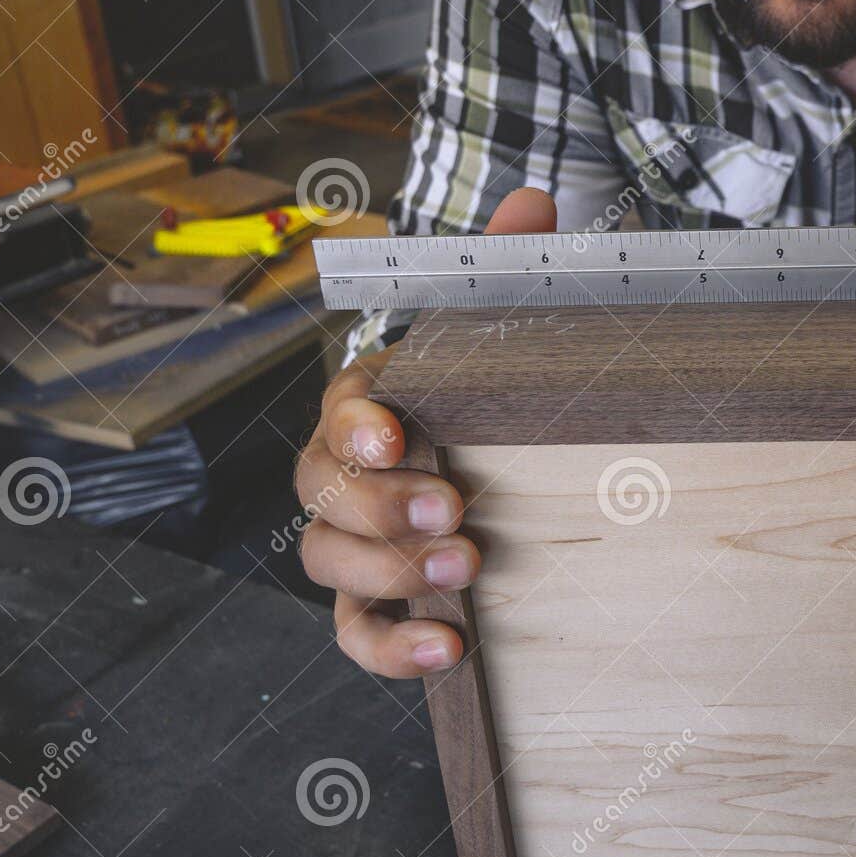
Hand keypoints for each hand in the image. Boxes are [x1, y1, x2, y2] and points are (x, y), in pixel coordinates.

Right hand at [295, 188, 558, 676]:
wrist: (503, 458)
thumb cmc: (489, 393)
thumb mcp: (505, 327)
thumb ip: (510, 266)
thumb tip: (534, 204)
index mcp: (372, 402)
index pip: (341, 408)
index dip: (357, 424)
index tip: (395, 434)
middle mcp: (346, 472)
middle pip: (321, 493)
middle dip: (378, 505)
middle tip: (449, 510)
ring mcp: (355, 541)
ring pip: (326, 563)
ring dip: (388, 570)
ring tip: (465, 568)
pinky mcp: (381, 600)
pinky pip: (357, 633)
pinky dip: (391, 648)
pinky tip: (447, 652)